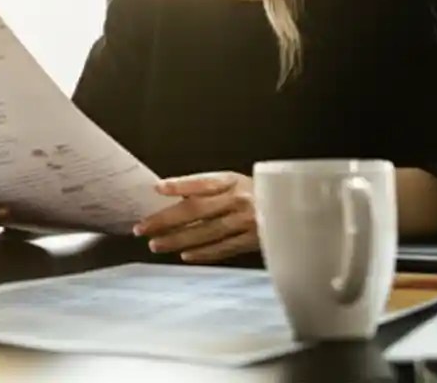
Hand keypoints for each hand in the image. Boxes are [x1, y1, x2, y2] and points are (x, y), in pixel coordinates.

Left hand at [132, 172, 258, 262]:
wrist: (294, 211)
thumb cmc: (256, 195)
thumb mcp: (235, 184)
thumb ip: (208, 191)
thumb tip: (173, 199)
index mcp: (232, 181)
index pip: (202, 182)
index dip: (180, 185)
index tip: (157, 189)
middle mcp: (239, 199)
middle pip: (196, 210)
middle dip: (165, 219)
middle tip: (142, 228)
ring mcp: (247, 221)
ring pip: (205, 232)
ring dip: (178, 240)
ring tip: (156, 245)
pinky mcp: (254, 241)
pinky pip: (223, 248)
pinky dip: (203, 253)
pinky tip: (184, 255)